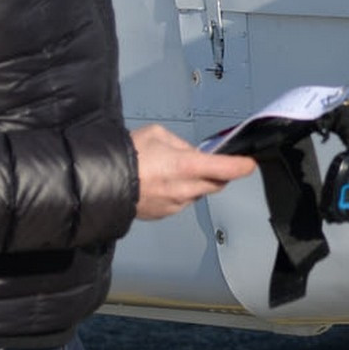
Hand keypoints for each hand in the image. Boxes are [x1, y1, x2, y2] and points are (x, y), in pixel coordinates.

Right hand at [131, 123, 257, 220]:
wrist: (98, 183)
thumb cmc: (126, 155)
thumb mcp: (156, 135)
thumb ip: (179, 144)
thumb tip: (189, 152)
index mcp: (186, 166)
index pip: (226, 169)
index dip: (241, 166)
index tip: (250, 164)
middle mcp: (184, 189)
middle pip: (216, 184)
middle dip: (219, 174)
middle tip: (212, 163)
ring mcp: (174, 205)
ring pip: (197, 193)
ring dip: (196, 183)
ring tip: (174, 170)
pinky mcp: (163, 214)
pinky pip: (180, 202)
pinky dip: (179, 192)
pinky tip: (162, 183)